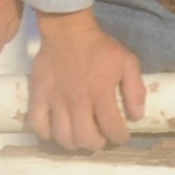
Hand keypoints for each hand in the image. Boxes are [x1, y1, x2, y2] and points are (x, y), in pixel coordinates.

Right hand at [26, 8, 147, 151]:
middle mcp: (78, 101)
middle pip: (86, 139)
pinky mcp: (38, 95)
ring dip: (74, 143)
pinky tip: (56, 130)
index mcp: (101, 93)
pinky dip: (47, 134)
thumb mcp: (127, 62)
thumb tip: (136, 116)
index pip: (112, 129)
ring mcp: (55, 99)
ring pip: (63, 137)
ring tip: (79, 136)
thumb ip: (135, 90)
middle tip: (99, 136)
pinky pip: (37, 124)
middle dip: (97, 143)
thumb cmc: (100, 47)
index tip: (120, 135)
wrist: (68, 30)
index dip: (120, 138)